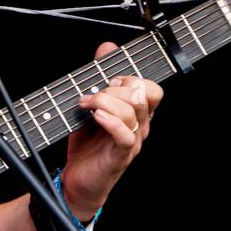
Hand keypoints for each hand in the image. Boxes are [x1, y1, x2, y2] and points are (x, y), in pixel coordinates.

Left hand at [63, 41, 163, 219]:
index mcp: (137, 114)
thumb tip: (107, 47)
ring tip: (85, 104)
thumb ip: (100, 77)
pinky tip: (96, 116)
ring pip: (133, 111)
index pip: (151, 88)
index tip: (106, 80)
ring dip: (105, 101)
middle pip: (143, 95)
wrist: (79, 182)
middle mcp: (139, 126)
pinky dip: (110, 121)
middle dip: (116, 87)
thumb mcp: (91, 107)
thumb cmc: (87, 146)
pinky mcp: (120, 156)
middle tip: (92, 94)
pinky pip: (125, 135)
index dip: (131, 78)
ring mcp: (132, 141)